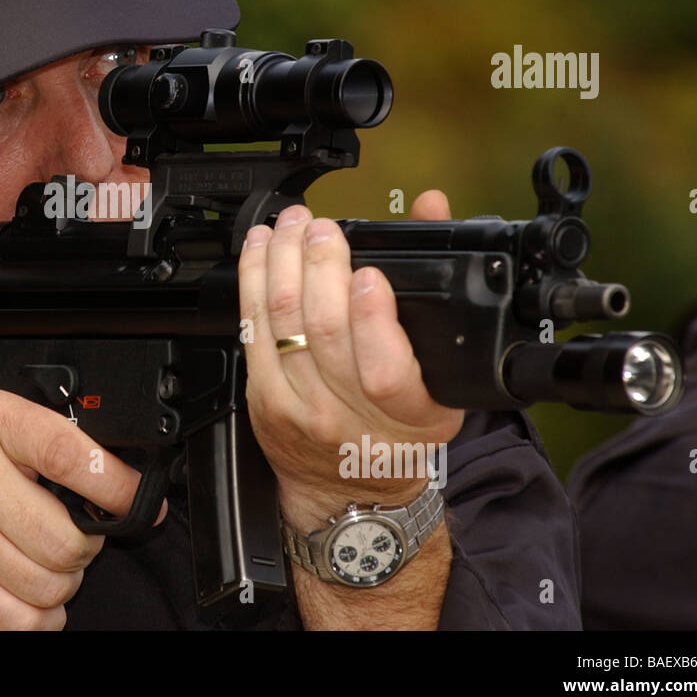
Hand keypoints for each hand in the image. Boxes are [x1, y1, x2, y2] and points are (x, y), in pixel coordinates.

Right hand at [0, 387, 161, 629]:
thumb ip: (50, 441)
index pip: (69, 453)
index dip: (116, 484)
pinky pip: (21, 620)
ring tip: (45, 564)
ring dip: (62, 584)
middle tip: (75, 539)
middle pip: (67, 537)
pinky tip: (32, 596)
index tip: (136, 500)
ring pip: (50, 584)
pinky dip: (40, 618)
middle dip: (85, 548)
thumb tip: (122, 479)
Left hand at [237, 191, 463, 530]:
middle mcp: (352, 417)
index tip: (367, 275)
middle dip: (318, 266)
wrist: (351, 488)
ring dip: (281, 263)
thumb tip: (433, 208)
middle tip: (321, 228)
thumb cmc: (399, 428)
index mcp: (411, 413)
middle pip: (323, 332)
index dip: (371, 319)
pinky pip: (252, 330)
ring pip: (282, 324)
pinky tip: (259, 250)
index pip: (385, 370)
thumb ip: (439, 286)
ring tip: (289, 225)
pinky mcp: (263, 398)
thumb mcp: (444, 377)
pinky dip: (252, 281)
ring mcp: (302, 409)